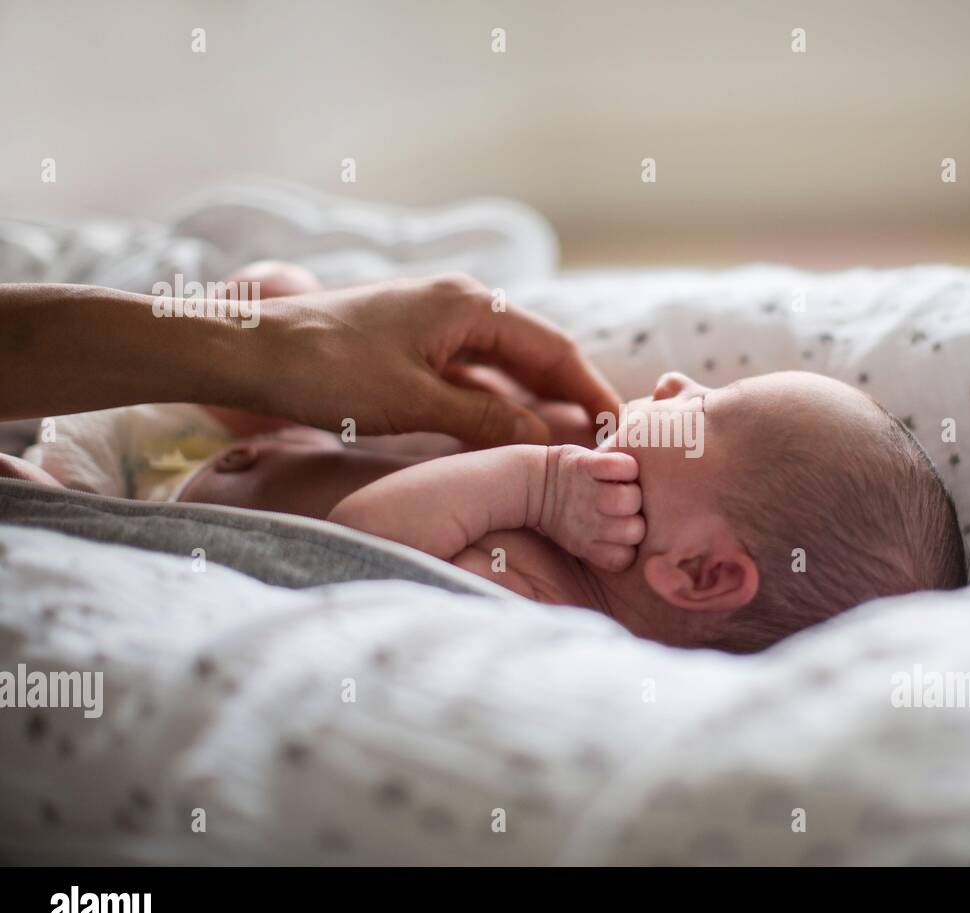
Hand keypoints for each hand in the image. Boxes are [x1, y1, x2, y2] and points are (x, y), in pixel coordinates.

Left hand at [249, 274, 619, 445]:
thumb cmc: (327, 369)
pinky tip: (508, 435)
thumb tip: (546, 438)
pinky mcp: (413, 346)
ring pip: (504, 369)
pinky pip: (472, 377)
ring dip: (534, 405)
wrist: (247, 351)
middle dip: (570, 399)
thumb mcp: (414, 403)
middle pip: (535, 356)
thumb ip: (486, 422)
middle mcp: (459, 306)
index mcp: (469, 306)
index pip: (553, 350)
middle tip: (602, 444)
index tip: (620, 429)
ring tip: (565, 446)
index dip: (591, 391)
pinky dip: (496, 406)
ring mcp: (435, 325)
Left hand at [536, 445, 643, 570]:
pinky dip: (625, 465)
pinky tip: (617, 468)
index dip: (629, 545)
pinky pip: (624, 466)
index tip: (620, 531)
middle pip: (635, 530)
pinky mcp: (585, 464)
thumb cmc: (565, 510)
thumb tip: (645, 552)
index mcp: (586, 544)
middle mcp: (587, 522)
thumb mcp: (578, 539)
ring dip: (633, 490)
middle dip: (635, 518)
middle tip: (623, 508)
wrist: (530, 482)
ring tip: (622, 486)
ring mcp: (586, 493)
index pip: (626, 557)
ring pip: (632, 499)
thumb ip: (608, 545)